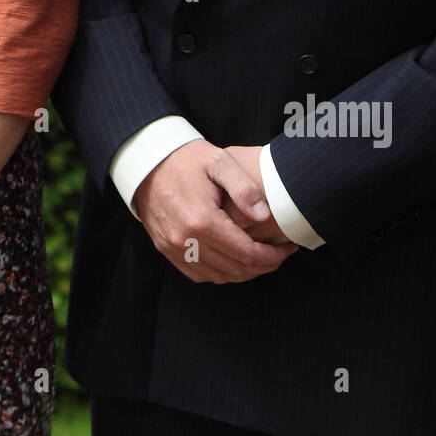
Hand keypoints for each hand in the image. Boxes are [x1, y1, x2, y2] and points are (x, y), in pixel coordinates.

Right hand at [133, 140, 297, 284]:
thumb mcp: (219, 161)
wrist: (147, 161)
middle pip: (236, 269)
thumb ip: (244, 188)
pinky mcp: (166, 249)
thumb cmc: (186, 159)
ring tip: (262, 258)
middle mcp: (185, 240)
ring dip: (244, 273)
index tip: (288, 249)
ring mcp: (173, 247)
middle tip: (280, 254)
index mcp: (201, 220)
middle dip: (264, 266)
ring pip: (219, 276)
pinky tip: (235, 261)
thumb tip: (264, 217)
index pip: (247, 253)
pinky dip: (222, 273)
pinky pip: (199, 274)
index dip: (272, 256)